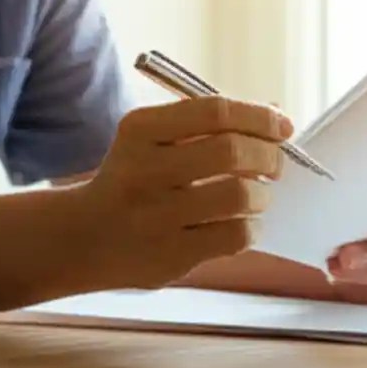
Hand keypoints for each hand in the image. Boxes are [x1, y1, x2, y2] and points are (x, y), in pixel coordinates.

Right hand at [79, 96, 291, 289]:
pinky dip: (252, 227)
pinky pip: (235, 236)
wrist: (84, 237)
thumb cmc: (137, 179)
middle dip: (268, 155)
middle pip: (231, 151)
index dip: (259, 116)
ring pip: (238, 195)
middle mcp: (144, 169)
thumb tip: (276, 114)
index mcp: (140, 129)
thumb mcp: (156, 139)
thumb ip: (211, 124)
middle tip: (274, 164)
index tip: (283, 125)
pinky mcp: (169, 256)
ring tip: (256, 196)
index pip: (215, 111)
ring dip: (262, 194)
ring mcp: (155, 216)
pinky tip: (242, 224)